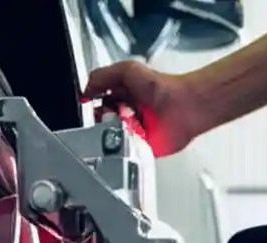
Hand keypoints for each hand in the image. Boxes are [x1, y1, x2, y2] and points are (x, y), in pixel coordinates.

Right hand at [83, 60, 209, 156]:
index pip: (95, 100)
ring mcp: (132, 129)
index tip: (90, 101)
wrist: (181, 107)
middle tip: (113, 112)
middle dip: (103, 117)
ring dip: (114, 129)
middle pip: (99, 119)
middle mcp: (126, 112)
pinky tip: (132, 132)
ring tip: (126, 120)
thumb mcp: (127, 70)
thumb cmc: (162, 88)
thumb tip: (85, 90)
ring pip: (109, 135)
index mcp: (121, 93)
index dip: (91, 102)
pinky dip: (123, 143)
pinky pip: (122, 149)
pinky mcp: (139, 144)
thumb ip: (102, 76)